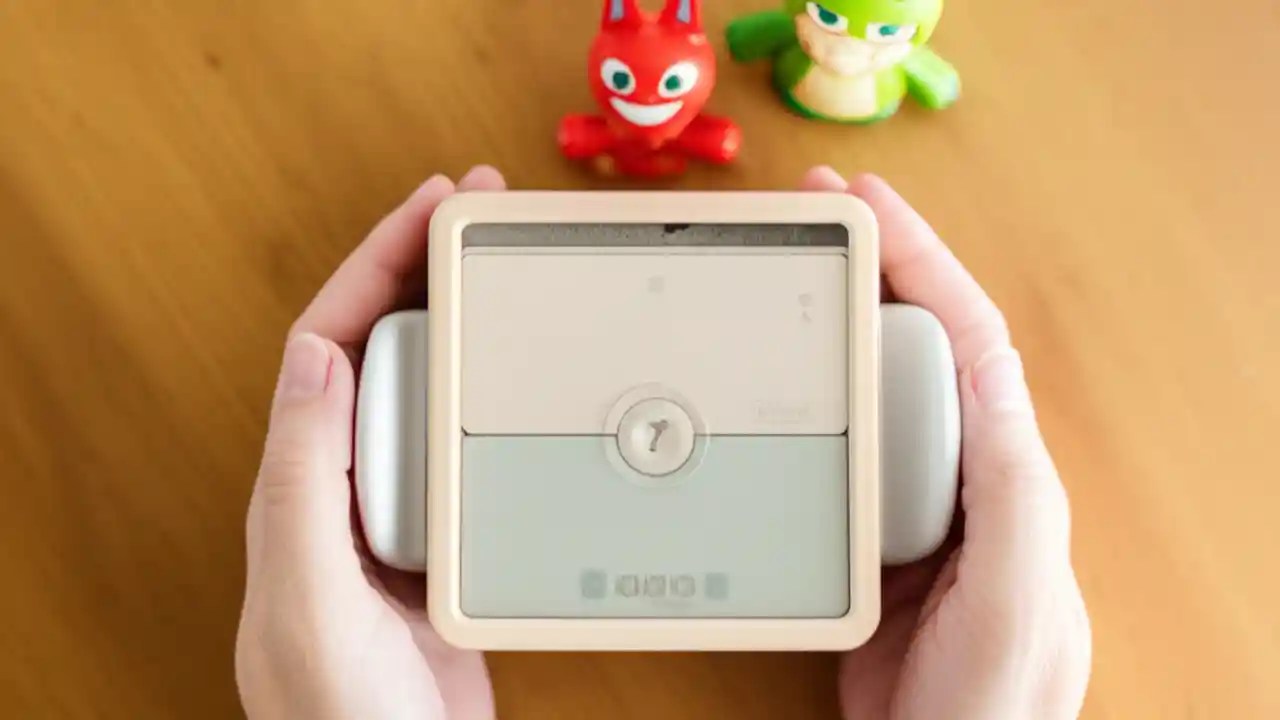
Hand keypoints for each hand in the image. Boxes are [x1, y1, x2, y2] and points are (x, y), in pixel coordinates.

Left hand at [234, 166, 506, 719]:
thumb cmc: (341, 719)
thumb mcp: (311, 601)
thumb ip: (302, 486)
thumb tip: (312, 359)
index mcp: (304, 489)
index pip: (331, 343)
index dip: (376, 262)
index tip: (431, 206)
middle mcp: (346, 490)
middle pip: (380, 349)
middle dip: (423, 267)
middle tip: (480, 212)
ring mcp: (398, 515)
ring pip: (426, 388)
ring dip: (459, 320)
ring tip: (503, 267)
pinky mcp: (444, 546)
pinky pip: (465, 444)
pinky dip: (492, 393)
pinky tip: (523, 382)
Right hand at [799, 168, 1091, 718]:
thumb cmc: (992, 701)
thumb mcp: (1014, 596)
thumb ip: (1011, 489)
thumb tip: (991, 370)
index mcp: (1003, 473)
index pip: (967, 337)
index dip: (922, 257)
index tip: (868, 201)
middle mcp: (959, 473)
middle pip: (919, 339)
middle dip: (878, 260)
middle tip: (820, 206)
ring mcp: (910, 501)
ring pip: (873, 382)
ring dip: (839, 313)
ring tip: (796, 262)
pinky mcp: (867, 534)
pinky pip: (836, 440)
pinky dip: (808, 389)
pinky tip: (775, 376)